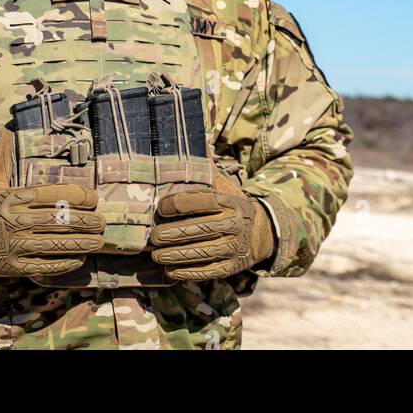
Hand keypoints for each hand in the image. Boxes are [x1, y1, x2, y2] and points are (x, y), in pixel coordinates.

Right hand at [0, 126, 104, 277]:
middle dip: (87, 222)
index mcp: (15, 197)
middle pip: (60, 220)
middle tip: (103, 222)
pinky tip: (78, 260)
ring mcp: (15, 245)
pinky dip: (63, 263)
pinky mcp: (12, 266)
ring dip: (82, 243)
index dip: (79, 195)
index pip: (54, 194)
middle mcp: (17, 220)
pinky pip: (43, 266)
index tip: (94, 198)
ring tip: (98, 242)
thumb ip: (3, 158)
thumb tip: (5, 130)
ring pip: (56, 244)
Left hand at [149, 174, 274, 281]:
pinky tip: (170, 271)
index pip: (203, 201)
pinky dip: (187, 272)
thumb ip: (207, 171)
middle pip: (199, 229)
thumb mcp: (224, 189)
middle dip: (172, 234)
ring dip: (176, 255)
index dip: (179, 204)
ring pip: (201, 252)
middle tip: (153, 237)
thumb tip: (198, 140)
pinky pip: (207, 271)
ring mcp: (234, 247)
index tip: (160, 208)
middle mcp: (234, 224)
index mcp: (229, 202)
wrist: (260, 233)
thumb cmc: (229, 209)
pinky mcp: (231, 267)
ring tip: (156, 255)